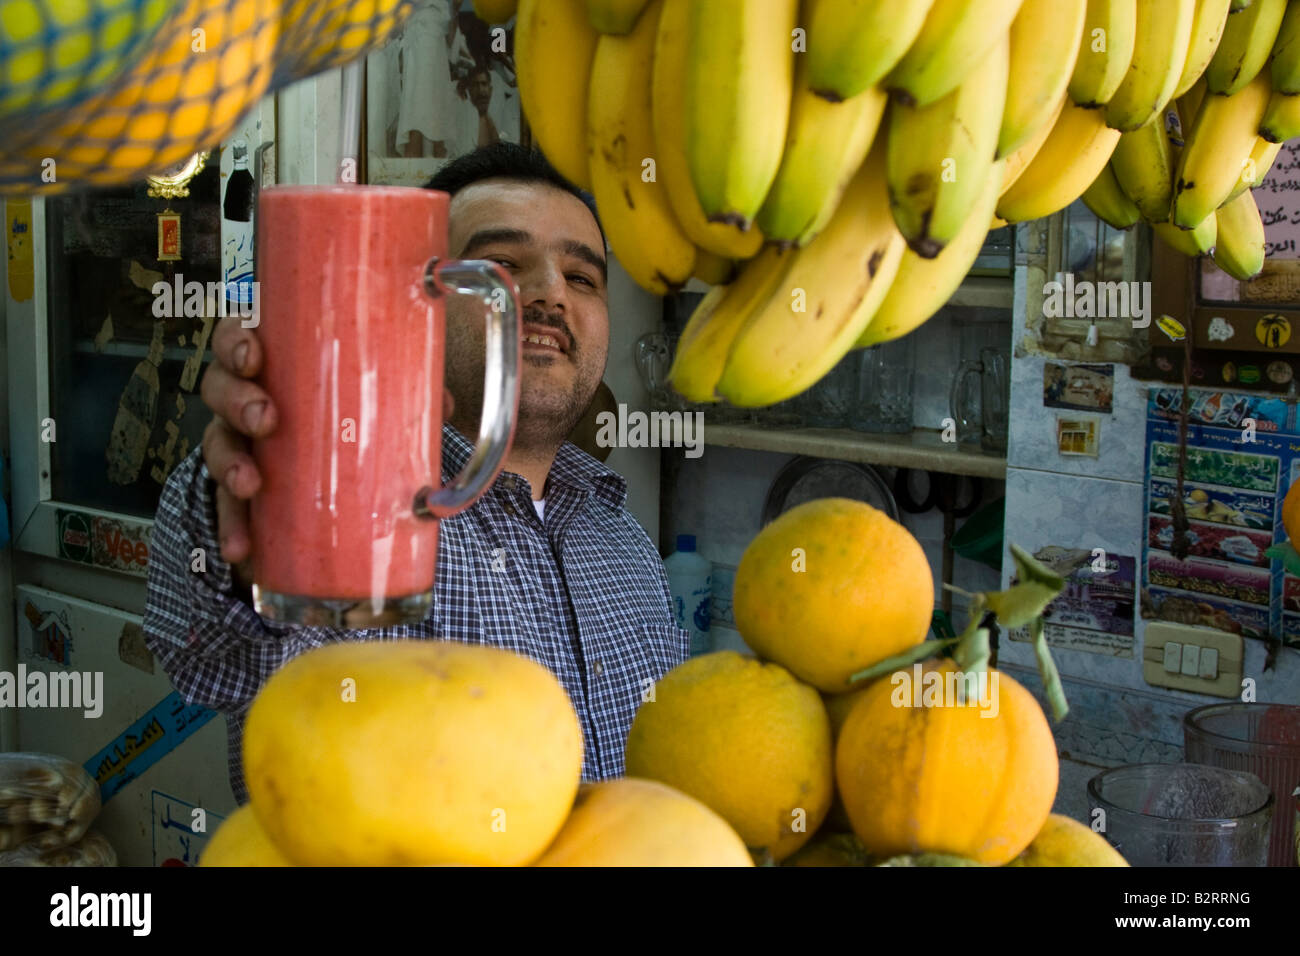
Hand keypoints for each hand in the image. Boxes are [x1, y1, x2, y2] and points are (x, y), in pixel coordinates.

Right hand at [199, 312, 456, 579]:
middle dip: (238, 401)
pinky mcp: (240, 493)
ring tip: (250, 484)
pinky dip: (232, 528)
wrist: (334, 475)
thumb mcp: (374, 400)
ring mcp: (238, 445)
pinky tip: (241, 549)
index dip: (234, 342)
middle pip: (219, 388)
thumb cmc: (345, 416)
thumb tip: (444, 403)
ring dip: (229, 464)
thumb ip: (408, 396)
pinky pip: (227, 509)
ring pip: (217, 445)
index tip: (253, 355)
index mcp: (273, 366)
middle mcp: (244, 400)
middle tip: (267, 419)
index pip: (236, 339)